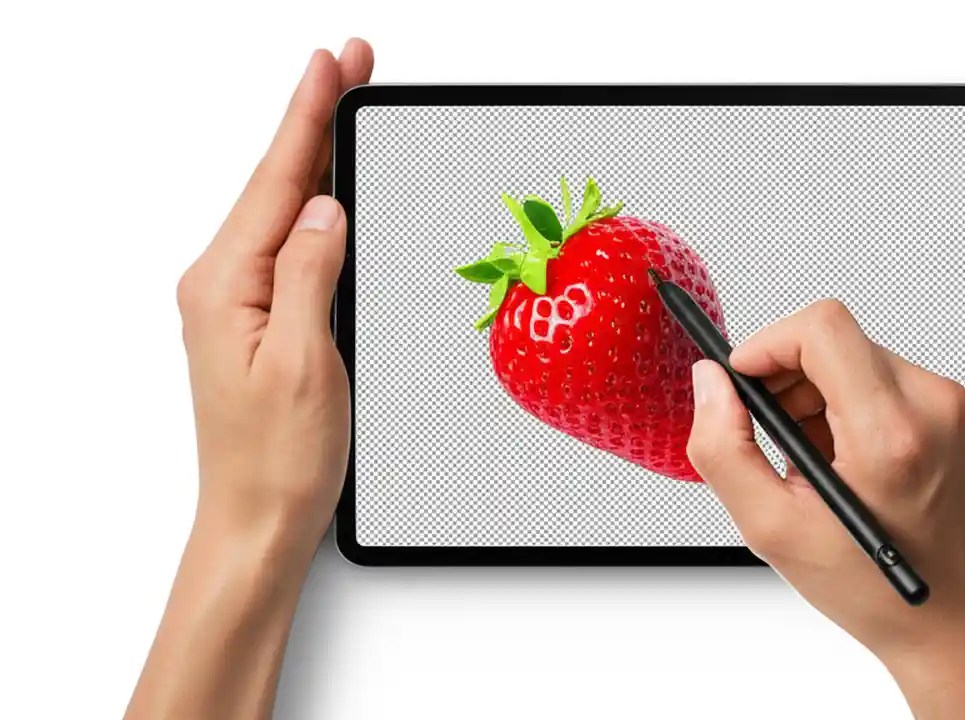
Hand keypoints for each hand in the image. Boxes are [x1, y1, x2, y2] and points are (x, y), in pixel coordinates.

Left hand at [127, 40, 374, 719]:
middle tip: (347, 63)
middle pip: (274, 180)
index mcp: (226, 285)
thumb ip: (307, 272)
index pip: (276, 181)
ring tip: (339, 103)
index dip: (308, 116)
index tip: (332, 65)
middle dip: (312, 118)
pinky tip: (322, 183)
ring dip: (312, 154)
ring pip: (278, 206)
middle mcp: (220, 283)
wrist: (258, 518)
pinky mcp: (254, 316)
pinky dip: (306, 200)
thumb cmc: (278, 457)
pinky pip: (282, 241)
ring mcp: (234, 299)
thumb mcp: (304, 359)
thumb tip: (321, 206)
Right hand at [687, 300, 964, 716]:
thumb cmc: (878, 590)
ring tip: (811, 464)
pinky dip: (845, 409)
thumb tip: (710, 384)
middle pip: (834, 340)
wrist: (949, 622)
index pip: (822, 329)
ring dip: (815, 399)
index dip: (768, 346)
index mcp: (889, 433)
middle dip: (787, 382)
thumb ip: (724, 448)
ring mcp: (947, 406)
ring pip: (853, 357)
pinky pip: (878, 379)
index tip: (744, 381)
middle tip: (775, 441)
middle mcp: (929, 407)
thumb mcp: (773, 528)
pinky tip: (840, 463)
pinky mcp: (950, 412)